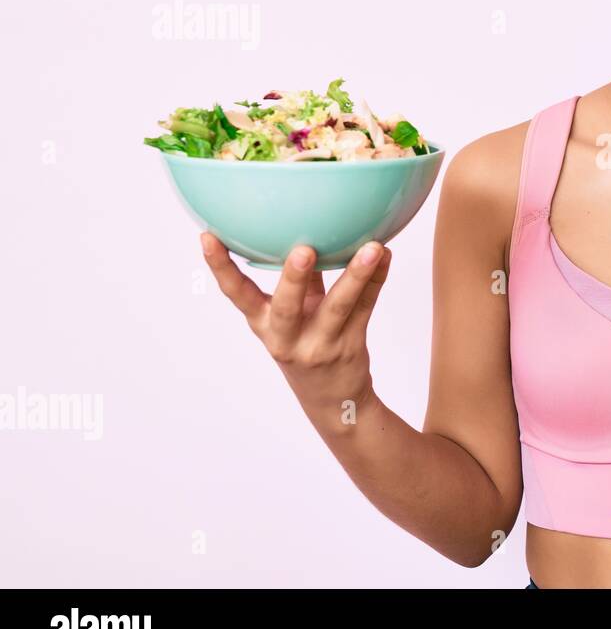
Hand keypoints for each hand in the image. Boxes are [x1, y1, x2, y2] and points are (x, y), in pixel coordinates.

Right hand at [199, 232, 392, 408]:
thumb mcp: (291, 317)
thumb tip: (307, 227)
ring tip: (371, 248)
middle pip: (287, 307)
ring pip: (338, 307)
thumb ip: (299, 281)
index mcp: (264, 324)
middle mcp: (287, 338)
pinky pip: (366, 308)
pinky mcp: (350, 346)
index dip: (220, 267)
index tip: (207, 236)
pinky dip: (377, 280)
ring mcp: (321, 345)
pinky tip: (385, 256)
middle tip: (303, 250)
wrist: (333, 400)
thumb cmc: (306, 344)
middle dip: (293, 278)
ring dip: (355, 275)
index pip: (236, 295)